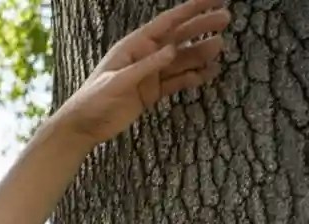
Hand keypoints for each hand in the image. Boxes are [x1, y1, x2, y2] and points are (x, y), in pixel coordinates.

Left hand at [54, 0, 231, 147]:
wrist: (82, 127)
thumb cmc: (93, 100)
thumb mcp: (116, 82)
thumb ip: (145, 67)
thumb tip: (172, 50)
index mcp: (134, 46)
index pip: (166, 22)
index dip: (190, 9)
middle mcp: (144, 56)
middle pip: (178, 37)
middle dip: (201, 27)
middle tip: (226, 19)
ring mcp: (149, 74)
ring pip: (181, 60)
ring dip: (200, 53)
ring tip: (220, 47)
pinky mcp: (151, 92)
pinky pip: (176, 81)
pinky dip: (192, 77)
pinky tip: (208, 73)